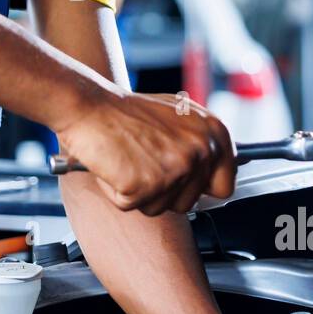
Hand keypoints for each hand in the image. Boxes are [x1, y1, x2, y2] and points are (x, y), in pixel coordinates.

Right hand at [54, 90, 235, 215]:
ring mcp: (175, 169)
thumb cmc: (124, 111)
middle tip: (142, 162)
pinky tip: (114, 166)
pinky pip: (131, 205)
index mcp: (213, 132)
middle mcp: (200, 150)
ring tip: (128, 161)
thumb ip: (200, 143)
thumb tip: (217, 176)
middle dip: (163, 192)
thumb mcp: (176, 117)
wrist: (88, 105)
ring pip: (160, 208)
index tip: (183, 182)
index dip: (200, 189)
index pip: (224, 185)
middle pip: (189, 203)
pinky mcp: (146, 185)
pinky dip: (116, 192)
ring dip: (139, 193)